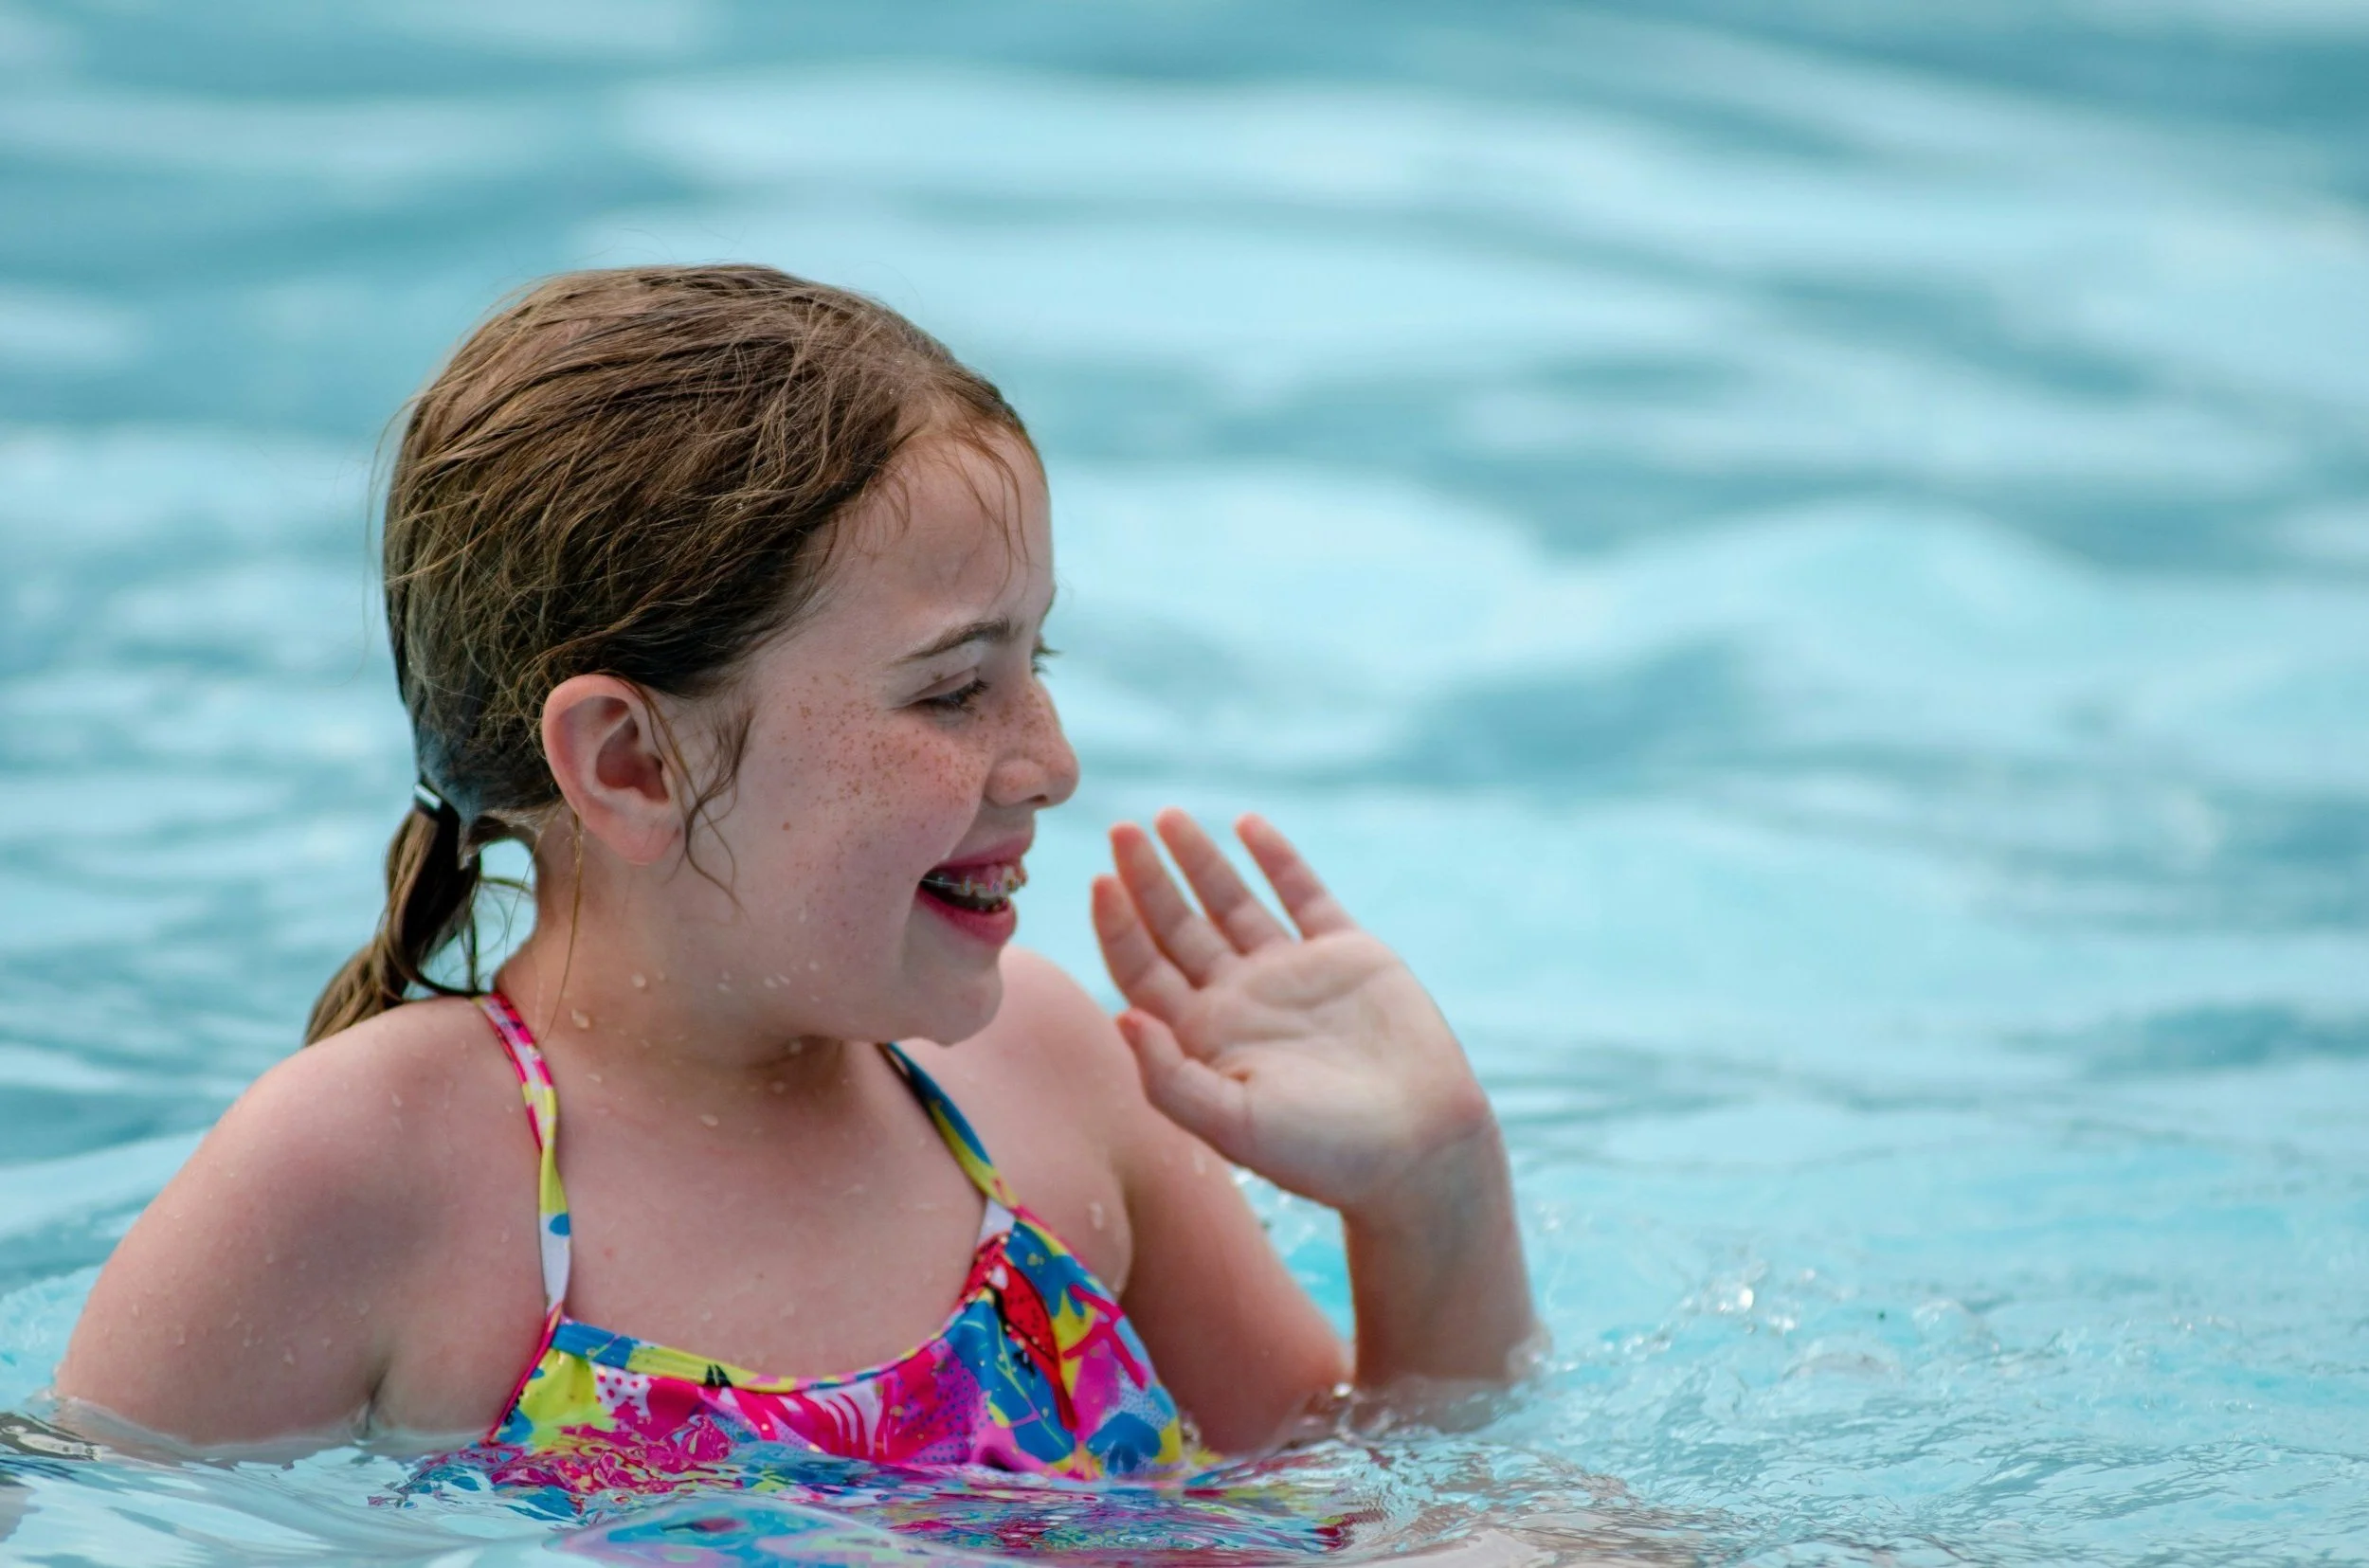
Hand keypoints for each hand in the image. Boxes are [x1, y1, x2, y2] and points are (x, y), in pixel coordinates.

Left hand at [1091, 809, 1496, 1218]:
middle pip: (1177, 927)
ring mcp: (1291, 973)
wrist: (1420, 1150)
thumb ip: (1171, 1078)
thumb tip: (1120, 1018)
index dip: (1118, 927)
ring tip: (1168, 817)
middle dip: (1147, 879)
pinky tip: (1248, 824)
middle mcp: (1239, 1000)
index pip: (1143, 970)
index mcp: (1204, 1038)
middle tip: (1120, 831)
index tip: (1101, 882)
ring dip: (1200, 859)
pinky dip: (1276, 857)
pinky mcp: (1346, 954)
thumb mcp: (1234, 1126)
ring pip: (1232, 902)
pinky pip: (1303, 894)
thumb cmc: (1323, 1154)